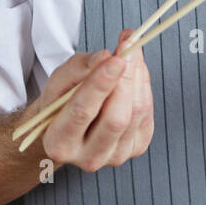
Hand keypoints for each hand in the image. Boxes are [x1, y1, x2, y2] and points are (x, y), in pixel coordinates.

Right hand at [31, 29, 153, 171]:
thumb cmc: (61, 103)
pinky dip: (144, 86)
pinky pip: (147, 113)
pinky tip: (134, 71)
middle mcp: (88, 158)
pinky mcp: (136, 148)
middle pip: (115, 118)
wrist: (70, 127)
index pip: (82, 112)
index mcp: (59, 143)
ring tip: (130, 52)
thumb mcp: (58, 82)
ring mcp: (115, 156)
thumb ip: (78, 69)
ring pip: (135, 113)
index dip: (100, 83)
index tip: (116, 58)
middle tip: (127, 47)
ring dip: (137, 76)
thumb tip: (106, 57)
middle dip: (125, 79)